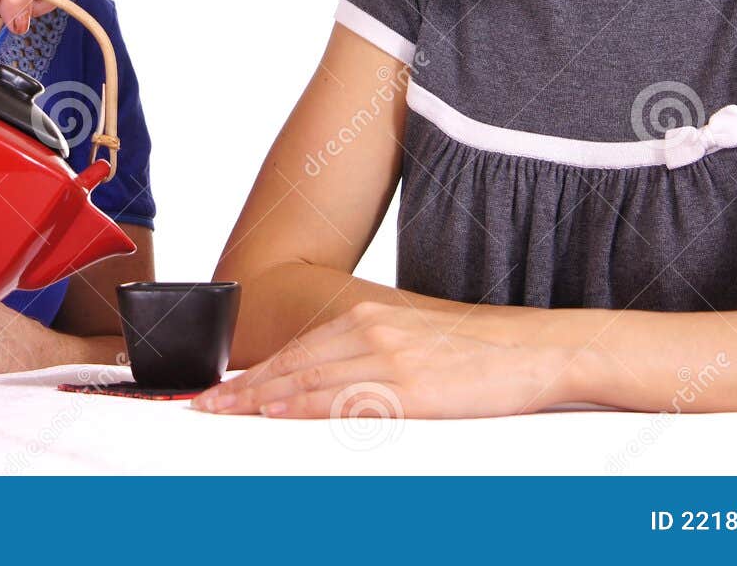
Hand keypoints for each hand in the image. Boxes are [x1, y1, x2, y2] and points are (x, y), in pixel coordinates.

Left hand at [192, 301, 585, 418]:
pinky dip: (306, 409)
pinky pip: (346, 402)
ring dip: (259, 400)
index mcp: (369, 319)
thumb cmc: (477, 355)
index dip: (254, 373)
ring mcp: (389, 359)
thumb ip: (369, 357)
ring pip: (308, 382)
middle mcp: (371, 332)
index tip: (220, 390)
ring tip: (223, 414)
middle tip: (201, 406)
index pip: (297, 350)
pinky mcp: (410, 388)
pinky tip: (279, 417)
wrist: (535, 351)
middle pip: (291, 365)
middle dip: (242, 388)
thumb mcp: (413, 344)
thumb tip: (328, 383)